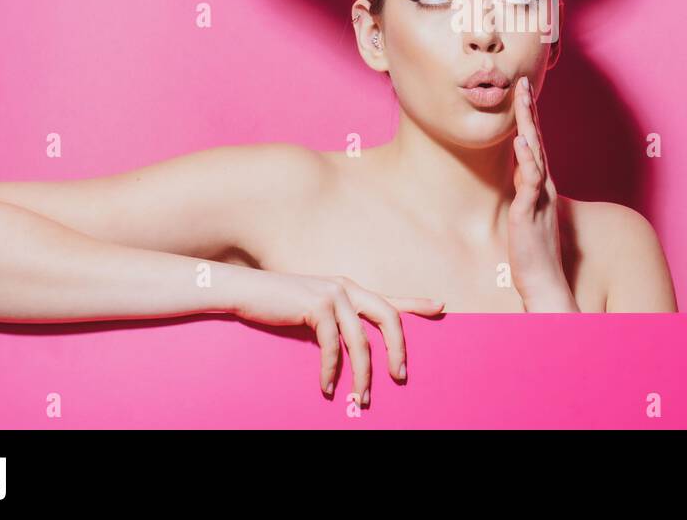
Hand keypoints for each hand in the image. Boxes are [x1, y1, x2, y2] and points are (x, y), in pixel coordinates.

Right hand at [233, 271, 443, 404]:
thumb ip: (336, 321)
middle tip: (400, 377)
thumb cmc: (278, 305)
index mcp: (350, 289)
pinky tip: (328, 388)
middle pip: (389, 316)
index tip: (441, 307)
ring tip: (363, 397)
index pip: (390, 298)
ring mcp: (333, 295)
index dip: (417, 303)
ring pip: (361, 340)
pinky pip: (332, 346)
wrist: (244, 291)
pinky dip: (331, 370)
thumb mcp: (313, 310)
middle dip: (398, 349)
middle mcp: (347, 288)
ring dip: (364, 374)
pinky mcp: (315, 306)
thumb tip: (352, 348)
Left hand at [508, 74, 578, 311]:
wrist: (543, 284)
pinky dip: (527, 160)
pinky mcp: (530, 213)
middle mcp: (543, 187)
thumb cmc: (534, 253)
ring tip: (523, 101)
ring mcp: (538, 199)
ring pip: (535, 155)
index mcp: (540, 186)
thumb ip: (526, 192)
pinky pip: (530, 182)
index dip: (529, 117)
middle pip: (537, 141)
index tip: (523, 91)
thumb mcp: (527, 215)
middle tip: (523, 82)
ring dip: (529, 127)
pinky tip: (522, 143)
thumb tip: (520, 174)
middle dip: (529, 111)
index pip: (535, 144)